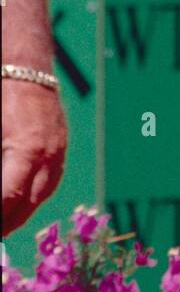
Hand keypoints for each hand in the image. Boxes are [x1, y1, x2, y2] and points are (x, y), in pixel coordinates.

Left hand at [2, 79, 67, 234]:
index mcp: (27, 151)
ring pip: (39, 199)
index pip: (8, 198)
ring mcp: (58, 154)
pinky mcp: (61, 150)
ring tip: (1, 223)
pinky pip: (48, 184)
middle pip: (26, 206)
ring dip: (18, 214)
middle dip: (4, 223)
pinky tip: (17, 203)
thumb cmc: (1, 96)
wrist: (26, 68)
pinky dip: (31, 198)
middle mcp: (48, 157)